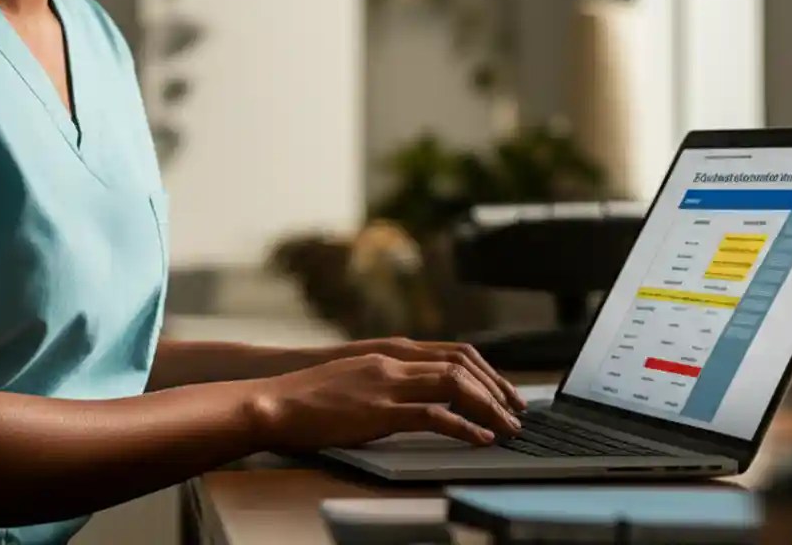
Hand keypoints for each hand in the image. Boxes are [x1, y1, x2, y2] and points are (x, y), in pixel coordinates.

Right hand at [251, 354, 523, 450]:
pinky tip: (480, 439)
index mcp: (390, 353)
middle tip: (518, 411)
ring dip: (489, 407)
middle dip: (497, 388)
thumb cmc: (307, 396)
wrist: (273, 399)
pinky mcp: (379, 411)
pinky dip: (464, 427)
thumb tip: (412, 395)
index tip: (504, 392)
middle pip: (463, 366)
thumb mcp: (354, 378)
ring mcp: (387, 384)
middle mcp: (394, 362)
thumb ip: (384, 380)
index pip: (454, 353)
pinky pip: (433, 416)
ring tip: (508, 428)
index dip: (486, 371)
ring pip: (455, 386)